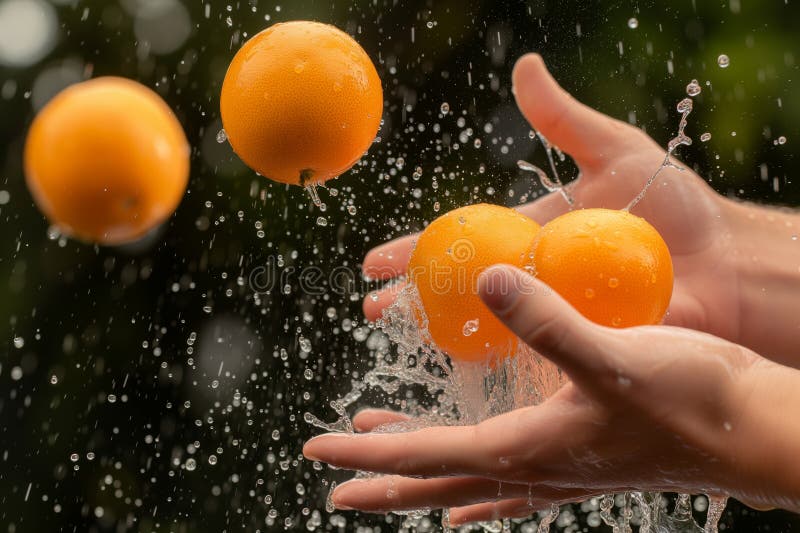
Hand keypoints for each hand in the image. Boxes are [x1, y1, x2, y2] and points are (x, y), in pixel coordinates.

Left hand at [307, 266, 799, 523]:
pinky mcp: (584, 457)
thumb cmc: (692, 399)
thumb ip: (548, 322)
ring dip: (423, 471)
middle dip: (382, 481)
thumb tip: (489, 282)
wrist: (755, 432)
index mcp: (528, 449)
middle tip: (334, 484)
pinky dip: (477, 486)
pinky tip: (472, 496)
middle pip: (438, 483)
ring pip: (470, 479)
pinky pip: (511, 482)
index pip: (426, 458)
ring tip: (386, 454)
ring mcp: (560, 470)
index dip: (368, 453)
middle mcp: (535, 469)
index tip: (319, 448)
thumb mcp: (616, 355)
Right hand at [363, 53, 799, 364]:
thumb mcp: (615, 152)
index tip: (374, 261)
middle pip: (461, 289)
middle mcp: (533, 276)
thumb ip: (566, 119)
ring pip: (484, 328)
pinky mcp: (576, 344)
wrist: (725, 263)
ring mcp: (552, 313)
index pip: (463, 239)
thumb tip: (524, 66)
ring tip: (403, 345)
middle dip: (414, 300)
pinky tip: (460, 376)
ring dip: (441, 338)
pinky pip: (527, 355)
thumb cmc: (674, 205)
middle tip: (373, 310)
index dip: (417, 249)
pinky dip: (493, 365)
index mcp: (532, 233)